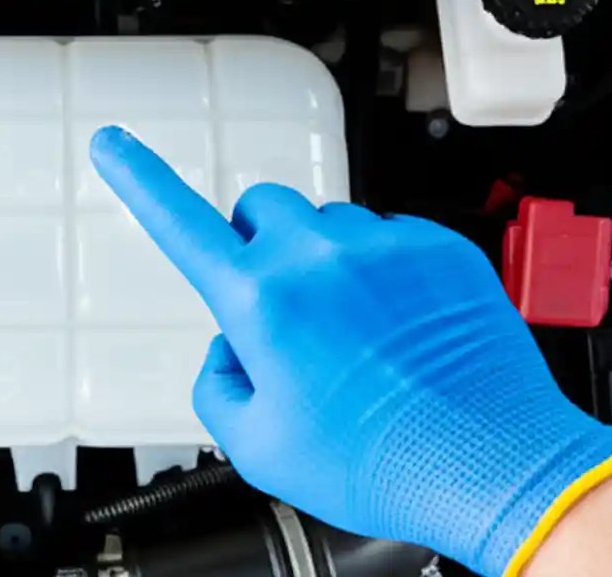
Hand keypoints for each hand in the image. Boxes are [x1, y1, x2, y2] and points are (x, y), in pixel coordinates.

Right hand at [90, 126, 611, 575]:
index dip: (138, 179)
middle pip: (261, 209)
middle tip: (282, 307)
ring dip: (322, 261)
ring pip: (326, 223)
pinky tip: (400, 328)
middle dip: (256, 246)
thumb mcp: (259, 448)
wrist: (498, 466)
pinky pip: (387, 235)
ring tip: (355, 334)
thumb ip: (216, 386)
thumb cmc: (382, 462)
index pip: (179, 222)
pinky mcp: (439, 246)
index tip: (113, 145)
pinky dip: (380, 272)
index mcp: (261, 303)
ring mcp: (384, 245)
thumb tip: (230, 348)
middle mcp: (318, 258)